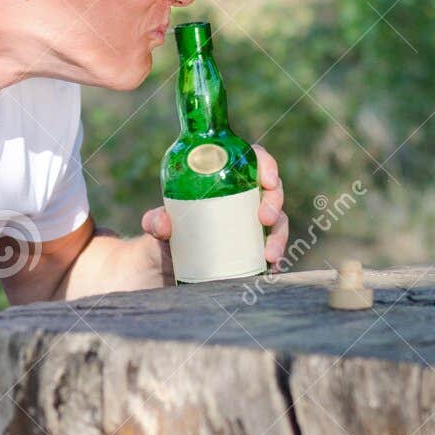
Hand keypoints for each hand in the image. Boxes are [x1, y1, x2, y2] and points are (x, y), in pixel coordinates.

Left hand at [141, 143, 288, 272]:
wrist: (162, 272)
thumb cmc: (163, 237)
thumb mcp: (156, 227)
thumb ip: (155, 221)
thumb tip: (164, 224)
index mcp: (225, 182)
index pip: (252, 162)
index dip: (266, 165)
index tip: (267, 179)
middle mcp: (242, 202)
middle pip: (271, 192)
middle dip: (275, 203)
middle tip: (265, 218)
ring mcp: (250, 228)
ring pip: (277, 224)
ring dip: (279, 237)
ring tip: (270, 255)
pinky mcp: (252, 253)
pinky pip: (271, 252)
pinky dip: (275, 259)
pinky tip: (272, 267)